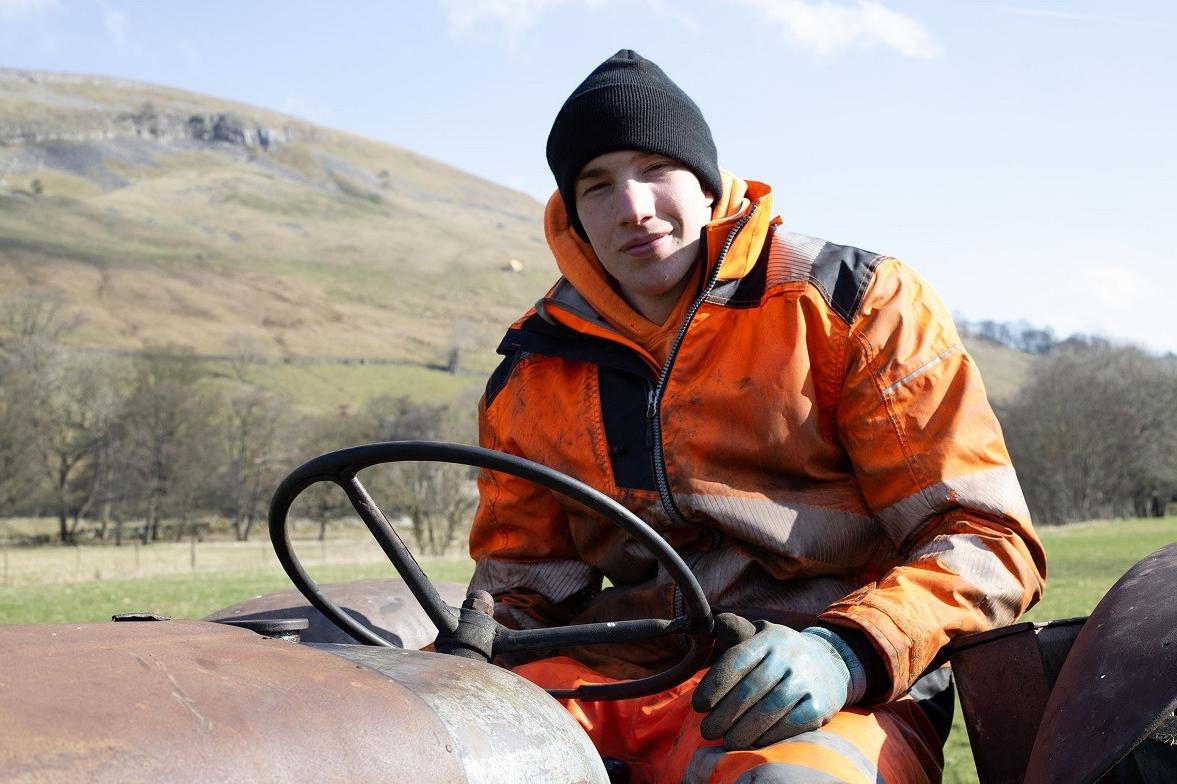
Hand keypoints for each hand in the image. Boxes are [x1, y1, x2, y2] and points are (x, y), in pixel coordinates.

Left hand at [692, 621, 865, 748]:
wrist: (831, 664)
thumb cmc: (781, 653)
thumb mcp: (761, 634)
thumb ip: (736, 631)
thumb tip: (716, 623)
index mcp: (770, 639)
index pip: (737, 659)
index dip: (714, 684)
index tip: (698, 705)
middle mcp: (790, 657)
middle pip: (750, 690)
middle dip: (724, 714)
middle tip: (707, 731)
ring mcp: (807, 682)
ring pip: (768, 710)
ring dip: (743, 731)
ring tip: (727, 741)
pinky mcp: (820, 706)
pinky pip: (790, 725)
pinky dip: (769, 737)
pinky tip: (754, 743)